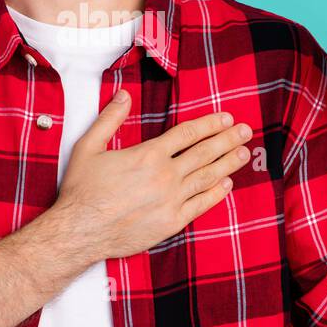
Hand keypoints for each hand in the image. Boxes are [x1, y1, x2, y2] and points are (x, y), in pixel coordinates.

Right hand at [54, 91, 251, 260]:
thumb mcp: (88, 146)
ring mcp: (172, 200)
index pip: (188, 134)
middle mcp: (166, 175)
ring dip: (228, 163)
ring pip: (208, 177)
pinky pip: (201, 205)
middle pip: (205, 153)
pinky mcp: (172, 222)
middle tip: (246, 131)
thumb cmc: (81, 190)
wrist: (80, 231)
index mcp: (149, 154)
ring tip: (244, 153)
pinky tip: (227, 184)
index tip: (227, 118)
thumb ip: (109, 119)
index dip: (210, 124)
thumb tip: (123, 95)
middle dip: (228, 140)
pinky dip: (217, 194)